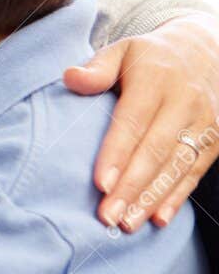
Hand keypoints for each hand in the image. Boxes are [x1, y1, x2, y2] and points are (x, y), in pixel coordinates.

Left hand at [64, 13, 218, 230]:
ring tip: (127, 223)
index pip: (133, 121)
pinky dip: (178, 196)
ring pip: (178, 166)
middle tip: (108, 216)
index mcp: (156, 80)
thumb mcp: (123, 50)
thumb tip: (70, 78)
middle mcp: (184, 102)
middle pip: (156, 150)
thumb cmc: (151, 57)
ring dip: (153, 198)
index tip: (100, 183)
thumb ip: (98, 67)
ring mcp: (205, 122)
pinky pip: (196, 171)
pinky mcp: (216, 138)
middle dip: (132, 187)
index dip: (117, 154)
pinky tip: (159, 218)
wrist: (208, 50)